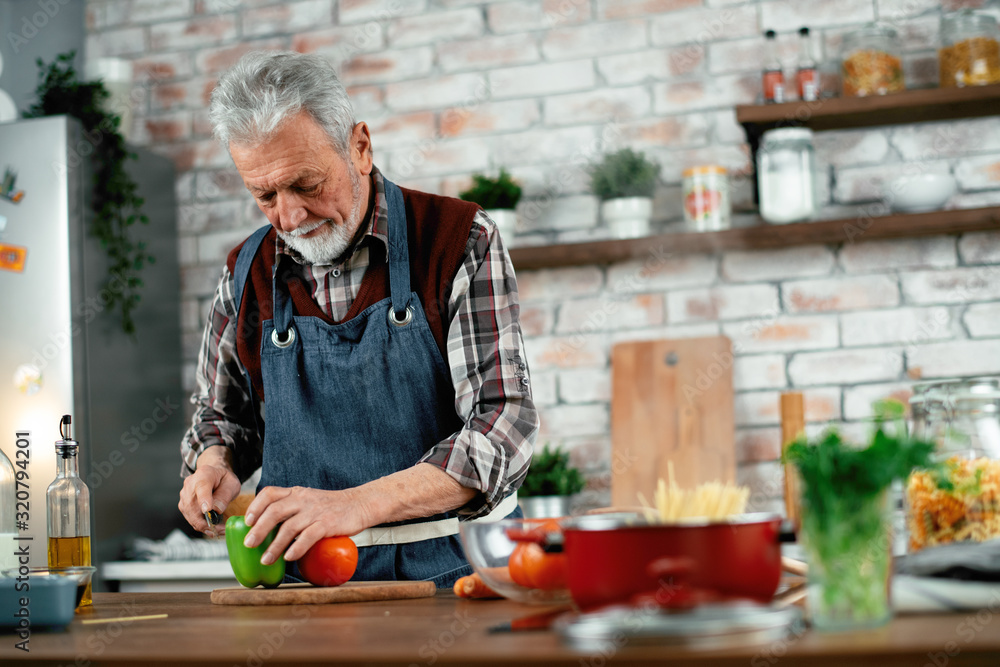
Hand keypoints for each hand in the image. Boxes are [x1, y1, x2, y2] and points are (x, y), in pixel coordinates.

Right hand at [178, 446, 240, 536]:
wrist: (214, 477)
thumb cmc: (223, 480)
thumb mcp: (231, 484)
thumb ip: (225, 494)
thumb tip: (216, 509)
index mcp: (204, 474)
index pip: (202, 486)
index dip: (204, 499)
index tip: (208, 510)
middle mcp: (190, 484)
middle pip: (193, 506)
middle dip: (207, 521)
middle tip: (222, 529)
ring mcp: (184, 496)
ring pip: (190, 515)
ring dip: (205, 526)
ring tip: (220, 530)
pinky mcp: (184, 506)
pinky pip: (191, 519)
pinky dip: (202, 526)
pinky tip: (212, 528)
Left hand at [242, 486, 367, 564]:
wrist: (360, 504)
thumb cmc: (332, 507)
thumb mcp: (309, 501)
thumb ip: (291, 510)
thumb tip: (268, 530)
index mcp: (296, 493)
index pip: (270, 493)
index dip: (255, 506)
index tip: (246, 521)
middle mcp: (303, 500)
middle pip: (275, 511)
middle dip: (259, 529)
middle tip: (249, 544)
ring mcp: (315, 512)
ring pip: (289, 527)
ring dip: (275, 545)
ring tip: (265, 559)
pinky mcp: (328, 524)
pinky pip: (308, 536)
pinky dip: (296, 548)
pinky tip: (289, 558)